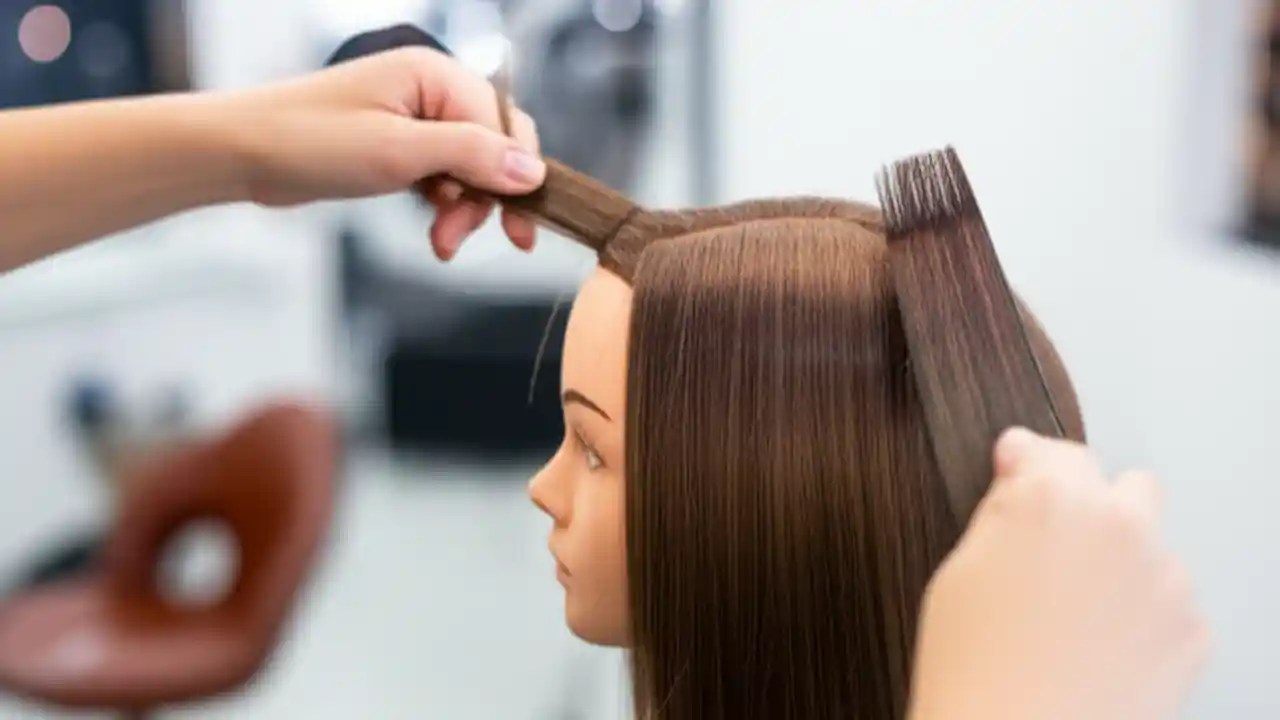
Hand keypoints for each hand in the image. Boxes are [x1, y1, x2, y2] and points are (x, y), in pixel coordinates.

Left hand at [219, 47, 544, 259]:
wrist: (240, 154)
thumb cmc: (309, 142)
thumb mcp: (398, 152)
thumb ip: (472, 156)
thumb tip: (531, 170)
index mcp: (435, 76)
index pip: (505, 125)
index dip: (515, 176)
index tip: (517, 226)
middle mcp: (430, 92)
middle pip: (492, 149)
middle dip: (485, 199)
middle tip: (462, 240)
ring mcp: (414, 120)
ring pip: (470, 170)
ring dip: (463, 211)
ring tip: (441, 243)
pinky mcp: (398, 147)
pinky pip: (444, 177)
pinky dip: (444, 207)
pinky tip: (434, 231)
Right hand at [907, 429, 1208, 719]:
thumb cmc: (972, 668)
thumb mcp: (957, 571)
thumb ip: (999, 508)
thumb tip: (1019, 464)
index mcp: (1051, 499)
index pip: (1055, 452)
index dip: (1032, 470)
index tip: (1021, 482)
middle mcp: (1118, 525)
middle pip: (1125, 487)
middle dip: (1095, 510)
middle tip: (1055, 557)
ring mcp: (1164, 578)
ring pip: (1151, 548)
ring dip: (1123, 566)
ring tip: (1074, 617)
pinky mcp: (1190, 629)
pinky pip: (1170, 603)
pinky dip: (1143, 617)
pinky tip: (1099, 647)